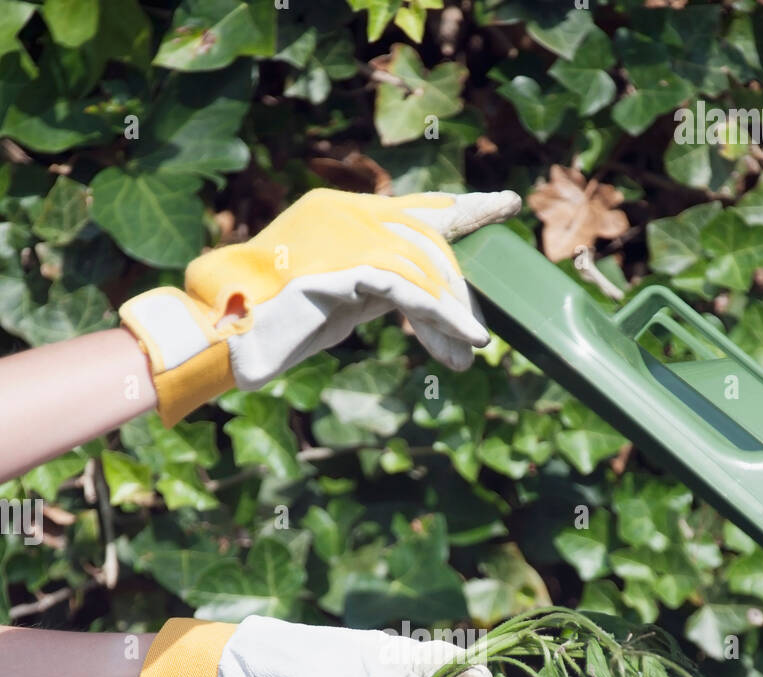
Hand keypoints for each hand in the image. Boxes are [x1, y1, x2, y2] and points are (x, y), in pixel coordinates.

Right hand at [120, 187, 520, 426]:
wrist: (223, 338)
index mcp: (341, 213)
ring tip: (471, 349)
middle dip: (457, 290)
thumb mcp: (340, 301)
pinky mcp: (343, 263)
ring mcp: (343, 232)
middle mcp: (345, 211)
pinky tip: (463, 339)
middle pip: (426, 241)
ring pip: (422, 265)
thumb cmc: (273, 327)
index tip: (503, 205)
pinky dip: (442, 316)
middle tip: (475, 336)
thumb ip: (378, 288)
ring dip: (452, 312)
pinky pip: (409, 287)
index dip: (460, 208)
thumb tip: (429, 306)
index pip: (412, 207)